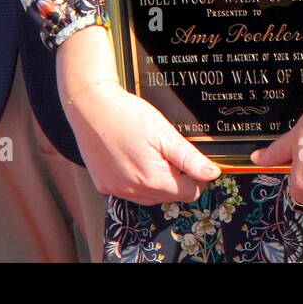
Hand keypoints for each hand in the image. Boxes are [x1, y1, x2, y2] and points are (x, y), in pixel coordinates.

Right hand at [57, 26, 220, 204]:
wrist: (91, 106)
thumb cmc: (127, 115)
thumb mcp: (165, 133)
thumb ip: (189, 157)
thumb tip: (212, 174)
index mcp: (152, 179)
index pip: (189, 193)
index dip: (197, 177)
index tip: (193, 161)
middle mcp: (133, 191)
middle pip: (170, 196)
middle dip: (176, 177)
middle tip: (169, 150)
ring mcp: (116, 191)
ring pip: (150, 196)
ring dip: (157, 180)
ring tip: (151, 151)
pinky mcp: (104, 186)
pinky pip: (130, 191)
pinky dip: (137, 179)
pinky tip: (134, 157)